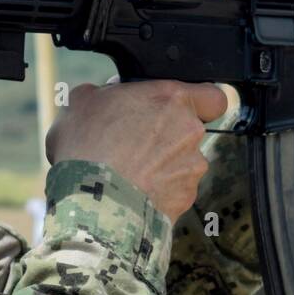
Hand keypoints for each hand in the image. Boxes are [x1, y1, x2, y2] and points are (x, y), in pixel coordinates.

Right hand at [45, 79, 228, 220]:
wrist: (91, 202)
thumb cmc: (85, 146)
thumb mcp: (81, 102)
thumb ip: (103, 92)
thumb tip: (105, 95)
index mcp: (172, 99)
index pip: (213, 97)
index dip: (202, 103)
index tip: (181, 109)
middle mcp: (190, 131)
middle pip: (190, 131)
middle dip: (169, 137)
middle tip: (135, 144)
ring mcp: (191, 167)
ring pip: (184, 163)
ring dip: (163, 167)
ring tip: (128, 175)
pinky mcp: (185, 198)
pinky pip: (175, 191)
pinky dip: (159, 192)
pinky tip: (132, 194)